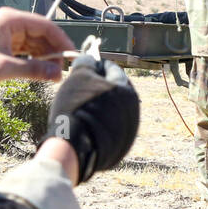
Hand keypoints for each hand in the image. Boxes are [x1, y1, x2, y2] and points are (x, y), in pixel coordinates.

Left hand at [0, 7, 71, 107]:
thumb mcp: (3, 68)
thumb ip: (32, 70)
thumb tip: (57, 73)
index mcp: (10, 19)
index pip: (45, 25)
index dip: (61, 40)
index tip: (72, 56)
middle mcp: (10, 23)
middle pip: (41, 34)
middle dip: (53, 52)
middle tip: (64, 71)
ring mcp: (5, 34)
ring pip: (34, 44)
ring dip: (44, 58)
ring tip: (53, 76)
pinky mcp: (1, 46)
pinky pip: (25, 51)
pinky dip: (33, 61)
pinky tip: (40, 73)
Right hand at [44, 56, 140, 182]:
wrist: (74, 149)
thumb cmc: (75, 108)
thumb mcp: (77, 78)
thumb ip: (86, 64)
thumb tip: (89, 60)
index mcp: (125, 89)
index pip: (111, 69)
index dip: (96, 66)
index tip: (85, 68)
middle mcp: (133, 108)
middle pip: (116, 90)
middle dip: (101, 86)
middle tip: (82, 89)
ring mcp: (129, 129)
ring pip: (115, 110)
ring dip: (102, 106)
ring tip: (83, 109)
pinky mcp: (123, 146)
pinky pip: (113, 128)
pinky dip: (102, 124)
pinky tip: (87, 126)